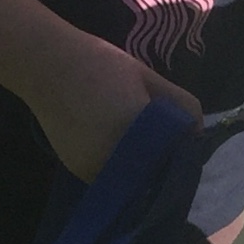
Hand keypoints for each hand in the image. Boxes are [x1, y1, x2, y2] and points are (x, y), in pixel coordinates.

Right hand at [26, 31, 200, 183]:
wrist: (46, 66)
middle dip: (163, 162)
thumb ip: (180, 105)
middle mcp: (117, 157)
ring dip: (141, 169)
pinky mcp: (79, 172)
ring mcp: (95, 169)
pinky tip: (116, 145)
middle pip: (155, 172)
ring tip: (138, 142)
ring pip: (132, 180)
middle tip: (164, 142)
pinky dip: (119, 167)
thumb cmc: (101, 64)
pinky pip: (110, 178)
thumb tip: (197, 135)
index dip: (182, 152)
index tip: (185, 143)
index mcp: (139, 130)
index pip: (175, 156)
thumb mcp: (149, 77)